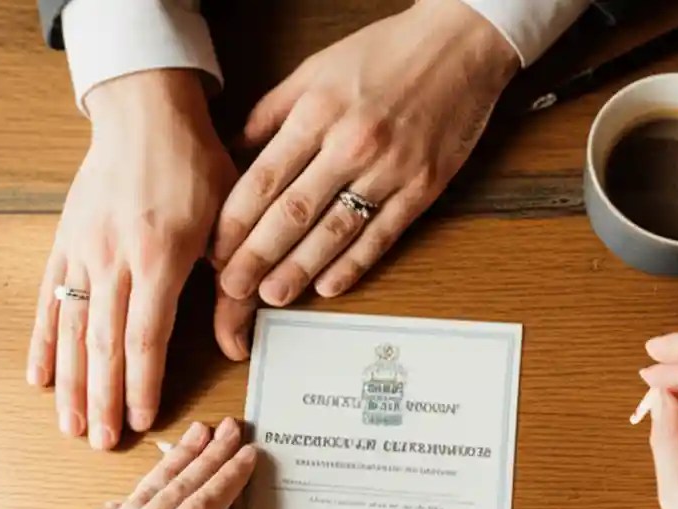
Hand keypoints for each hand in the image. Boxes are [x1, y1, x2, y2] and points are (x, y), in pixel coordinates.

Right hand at [26, 70, 243, 448]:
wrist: (146, 115)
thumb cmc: (196, 166)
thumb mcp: (228, 223)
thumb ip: (231, 289)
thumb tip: (237, 347)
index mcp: (158, 256)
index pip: (146, 336)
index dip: (143, 383)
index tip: (143, 422)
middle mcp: (113, 259)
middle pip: (103, 344)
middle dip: (104, 398)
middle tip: (101, 444)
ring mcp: (81, 252)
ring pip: (70, 329)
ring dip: (71, 383)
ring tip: (71, 425)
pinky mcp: (63, 243)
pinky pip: (47, 301)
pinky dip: (41, 342)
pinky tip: (38, 378)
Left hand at [209, 0, 518, 338]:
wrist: (461, 43)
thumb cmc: (388, 51)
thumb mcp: (316, 67)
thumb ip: (273, 111)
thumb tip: (235, 149)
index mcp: (318, 112)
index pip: (263, 179)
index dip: (234, 222)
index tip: (216, 249)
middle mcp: (351, 143)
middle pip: (292, 212)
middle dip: (256, 256)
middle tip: (232, 288)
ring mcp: (389, 169)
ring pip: (334, 231)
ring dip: (299, 269)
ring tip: (272, 295)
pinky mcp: (423, 187)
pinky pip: (382, 234)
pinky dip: (354, 264)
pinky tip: (329, 284)